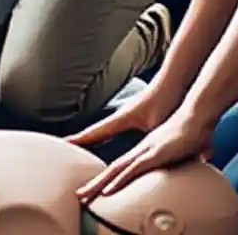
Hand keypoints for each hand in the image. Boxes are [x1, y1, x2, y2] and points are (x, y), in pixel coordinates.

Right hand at [66, 75, 185, 149]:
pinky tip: (106, 140)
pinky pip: (113, 130)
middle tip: (61, 149)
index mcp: (119, 119)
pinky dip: (103, 136)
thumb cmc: (166, 100)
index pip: (93, 133)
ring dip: (90, 138)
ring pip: (102, 130)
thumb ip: (149, 141)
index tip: (61, 148)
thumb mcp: (155, 124)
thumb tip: (146, 156)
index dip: (78, 142)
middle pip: (92, 131)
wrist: (175, 80)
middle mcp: (119, 116)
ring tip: (78, 147)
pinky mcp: (136, 116)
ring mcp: (126, 115)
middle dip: (78, 141)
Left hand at [75, 105, 217, 200]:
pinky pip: (132, 170)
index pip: (122, 167)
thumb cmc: (196, 133)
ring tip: (83, 195)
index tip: (96, 189)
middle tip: (80, 195)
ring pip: (116, 170)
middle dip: (95, 184)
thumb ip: (192, 160)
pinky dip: (118, 180)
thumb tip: (201, 164)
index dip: (108, 177)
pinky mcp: (154, 154)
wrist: (199, 116)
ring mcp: (145, 151)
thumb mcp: (190, 153)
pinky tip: (107, 190)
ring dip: (99, 184)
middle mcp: (140, 150)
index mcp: (146, 150)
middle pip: (112, 169)